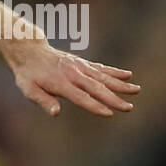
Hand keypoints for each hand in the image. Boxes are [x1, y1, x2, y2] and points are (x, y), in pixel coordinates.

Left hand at [8, 44, 139, 117]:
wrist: (29, 52)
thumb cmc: (28, 75)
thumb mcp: (29, 90)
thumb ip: (43, 100)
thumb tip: (56, 112)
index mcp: (60, 83)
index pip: (81, 97)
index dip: (94, 106)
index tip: (109, 113)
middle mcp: (73, 74)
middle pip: (97, 88)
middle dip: (114, 98)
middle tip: (129, 108)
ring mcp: (80, 67)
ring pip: (103, 77)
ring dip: (120, 84)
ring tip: (137, 90)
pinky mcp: (83, 63)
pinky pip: (101, 68)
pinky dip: (114, 72)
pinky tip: (128, 75)